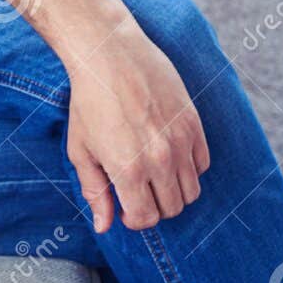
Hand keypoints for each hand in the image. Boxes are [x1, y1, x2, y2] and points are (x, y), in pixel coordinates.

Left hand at [63, 14, 210, 233]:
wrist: (110, 55)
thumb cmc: (88, 102)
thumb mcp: (81, 149)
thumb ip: (94, 191)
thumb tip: (104, 226)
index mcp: (129, 170)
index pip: (147, 218)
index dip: (135, 219)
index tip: (125, 208)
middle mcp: (161, 160)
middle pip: (172, 208)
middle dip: (153, 206)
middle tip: (137, 190)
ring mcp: (182, 142)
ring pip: (191, 191)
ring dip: (173, 190)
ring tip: (151, 174)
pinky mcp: (195, 124)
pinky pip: (202, 164)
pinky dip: (188, 168)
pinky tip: (166, 155)